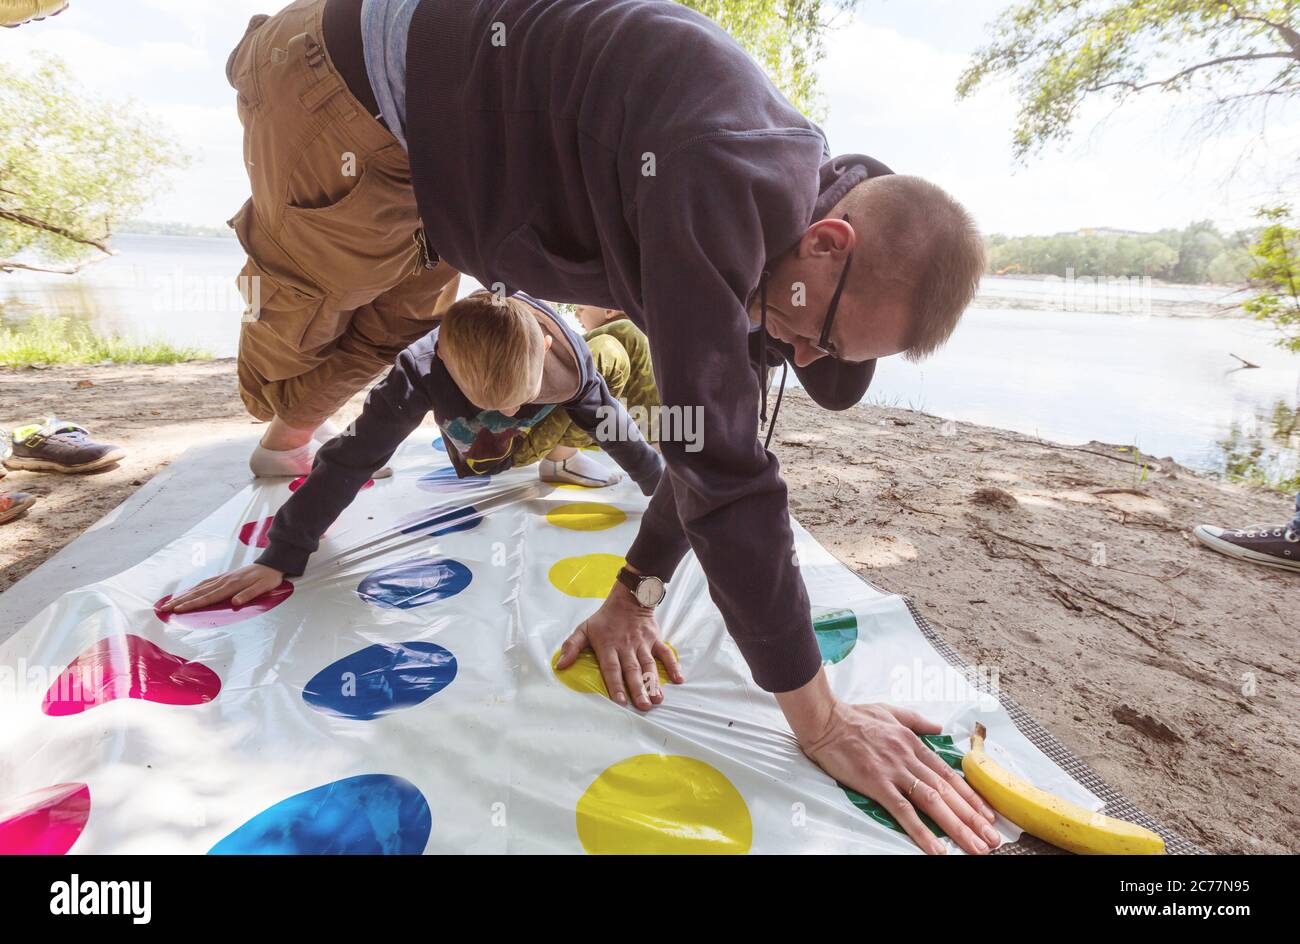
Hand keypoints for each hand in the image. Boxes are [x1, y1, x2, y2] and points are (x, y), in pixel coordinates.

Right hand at [160, 563, 285, 612]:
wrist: (272, 563)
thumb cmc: (268, 578)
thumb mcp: (263, 587)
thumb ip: (249, 594)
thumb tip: (235, 603)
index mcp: (231, 585)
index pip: (208, 597)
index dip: (192, 604)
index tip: (178, 609)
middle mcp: (223, 581)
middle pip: (198, 592)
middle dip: (181, 601)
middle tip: (164, 608)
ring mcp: (223, 578)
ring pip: (199, 587)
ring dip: (184, 595)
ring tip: (170, 602)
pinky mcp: (224, 577)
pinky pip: (205, 583)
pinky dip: (194, 589)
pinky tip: (188, 592)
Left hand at [556, 582, 682, 709]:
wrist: (628, 598)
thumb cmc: (604, 619)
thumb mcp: (583, 629)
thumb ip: (571, 647)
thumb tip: (560, 666)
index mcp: (608, 646)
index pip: (612, 668)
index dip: (616, 685)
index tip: (620, 701)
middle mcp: (626, 647)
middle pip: (632, 671)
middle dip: (638, 689)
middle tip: (644, 706)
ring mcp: (642, 643)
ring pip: (649, 665)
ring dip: (654, 682)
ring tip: (658, 698)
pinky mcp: (655, 639)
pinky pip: (666, 653)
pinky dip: (673, 665)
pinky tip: (679, 679)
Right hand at [777, 670, 1000, 855]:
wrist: (825, 719)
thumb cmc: (854, 716)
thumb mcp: (891, 711)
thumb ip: (917, 720)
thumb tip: (939, 727)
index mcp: (914, 743)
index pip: (949, 774)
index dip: (971, 796)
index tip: (988, 815)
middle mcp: (910, 758)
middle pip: (948, 792)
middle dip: (973, 818)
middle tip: (993, 840)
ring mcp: (894, 771)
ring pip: (933, 802)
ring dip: (957, 827)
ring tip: (976, 848)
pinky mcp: (877, 783)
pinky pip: (903, 811)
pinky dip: (922, 831)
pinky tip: (936, 849)